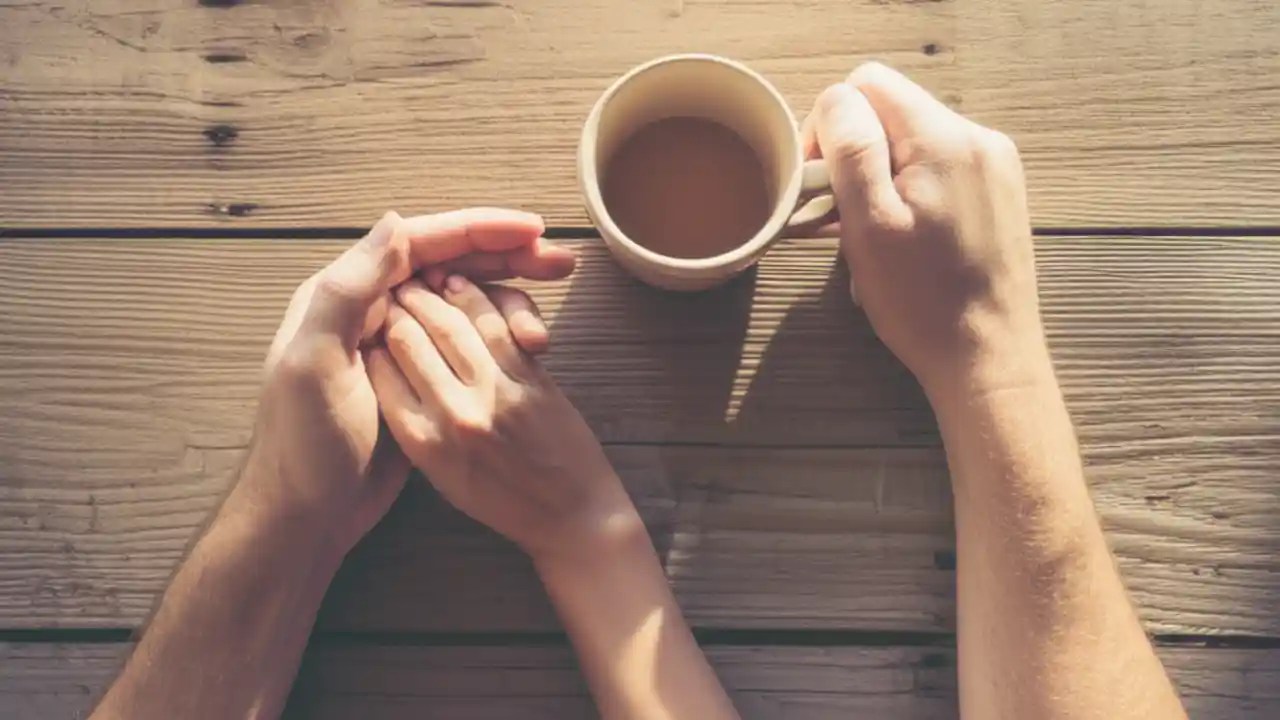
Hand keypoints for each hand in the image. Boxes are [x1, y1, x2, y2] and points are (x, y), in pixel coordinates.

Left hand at [227, 209, 575, 557]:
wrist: (304, 517)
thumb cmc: (302, 444)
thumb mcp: (315, 362)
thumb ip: (347, 291)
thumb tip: (396, 222)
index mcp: (344, 294)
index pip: (421, 242)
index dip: (479, 230)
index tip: (533, 230)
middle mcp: (371, 307)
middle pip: (449, 263)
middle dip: (507, 255)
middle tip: (560, 262)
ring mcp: (395, 342)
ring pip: (464, 299)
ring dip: (510, 293)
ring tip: (553, 305)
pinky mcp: (416, 377)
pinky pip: (465, 338)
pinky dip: (500, 331)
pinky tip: (532, 339)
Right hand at [366, 273, 641, 562]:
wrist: (570, 517)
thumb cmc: (504, 501)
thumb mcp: (441, 477)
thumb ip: (414, 428)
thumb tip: (389, 375)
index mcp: (422, 443)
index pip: (379, 372)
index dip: (371, 338)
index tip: (370, 319)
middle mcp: (452, 415)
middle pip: (408, 340)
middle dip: (396, 307)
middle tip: (391, 289)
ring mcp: (493, 394)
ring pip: (448, 324)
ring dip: (431, 294)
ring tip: (421, 280)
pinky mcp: (530, 380)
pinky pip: (495, 324)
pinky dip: (474, 297)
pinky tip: (460, 284)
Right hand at [804, 63, 1048, 400]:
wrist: (988, 357)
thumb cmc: (923, 301)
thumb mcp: (870, 225)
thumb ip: (851, 150)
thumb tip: (837, 101)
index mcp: (944, 138)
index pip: (867, 83)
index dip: (829, 125)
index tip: (819, 182)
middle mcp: (977, 138)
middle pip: (890, 111)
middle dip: (854, 156)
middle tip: (837, 217)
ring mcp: (994, 165)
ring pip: (911, 142)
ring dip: (878, 179)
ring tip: (868, 236)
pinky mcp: (999, 192)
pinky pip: (937, 168)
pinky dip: (908, 193)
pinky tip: (900, 241)